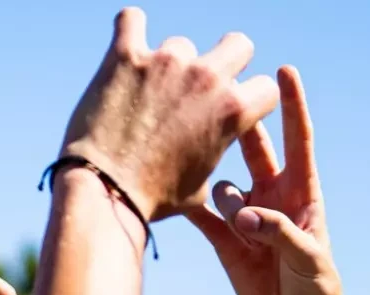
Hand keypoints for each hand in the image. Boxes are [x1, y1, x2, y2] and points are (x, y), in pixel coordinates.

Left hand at [61, 8, 277, 219]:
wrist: (103, 192)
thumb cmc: (152, 199)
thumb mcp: (200, 187)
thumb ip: (212, 153)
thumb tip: (209, 147)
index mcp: (234, 110)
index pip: (266, 86)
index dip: (248, 99)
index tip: (229, 108)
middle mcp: (207, 78)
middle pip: (238, 44)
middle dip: (223, 64)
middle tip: (195, 88)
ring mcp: (167, 63)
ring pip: (180, 46)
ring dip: (167, 66)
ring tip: (142, 96)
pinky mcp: (126, 57)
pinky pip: (131, 20)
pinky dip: (129, 31)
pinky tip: (124, 51)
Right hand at [184, 67, 342, 294]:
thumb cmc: (316, 286)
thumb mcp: (306, 258)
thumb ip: (277, 232)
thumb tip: (244, 217)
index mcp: (300, 192)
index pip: (296, 140)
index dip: (291, 106)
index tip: (282, 73)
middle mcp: (270, 196)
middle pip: (252, 150)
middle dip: (238, 128)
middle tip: (220, 106)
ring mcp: (245, 216)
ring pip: (221, 186)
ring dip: (223, 199)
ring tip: (240, 231)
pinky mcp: (223, 240)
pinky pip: (200, 217)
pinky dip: (189, 208)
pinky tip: (175, 202)